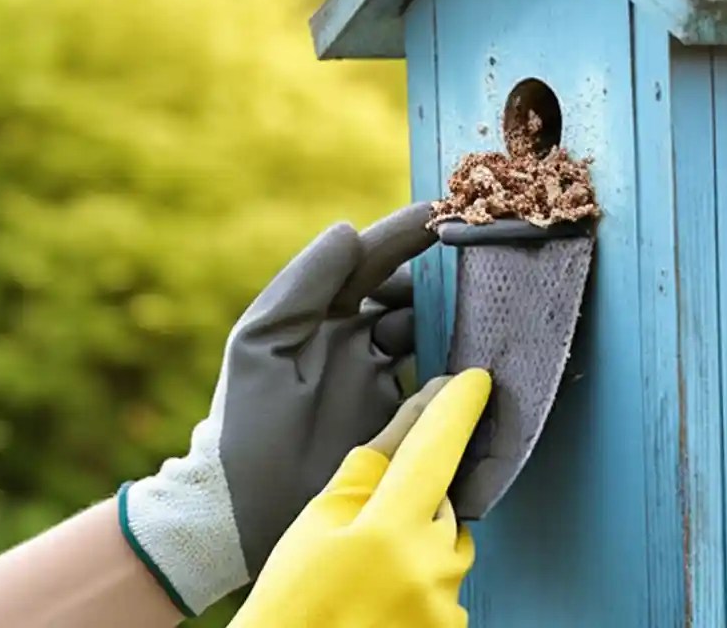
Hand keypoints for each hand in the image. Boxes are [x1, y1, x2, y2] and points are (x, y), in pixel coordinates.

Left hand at [118, 203, 438, 616]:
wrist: (248, 513)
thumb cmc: (246, 423)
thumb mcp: (263, 343)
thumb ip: (303, 284)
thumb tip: (350, 230)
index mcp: (319, 317)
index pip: (368, 263)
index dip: (403, 237)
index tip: (439, 213)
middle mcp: (354, 342)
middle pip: (407, 296)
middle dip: (437, 279)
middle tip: (474, 265)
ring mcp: (379, 380)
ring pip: (427, 335)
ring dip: (451, 320)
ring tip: (480, 307)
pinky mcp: (401, 420)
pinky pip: (437, 385)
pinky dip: (457, 369)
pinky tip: (478, 359)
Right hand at [228, 369, 491, 627]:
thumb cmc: (291, 599)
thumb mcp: (317, 522)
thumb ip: (368, 473)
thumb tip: (412, 426)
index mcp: (390, 532)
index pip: (435, 451)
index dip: (456, 410)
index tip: (476, 381)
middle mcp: (431, 569)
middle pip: (443, 506)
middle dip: (414, 505)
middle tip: (363, 536)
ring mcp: (446, 607)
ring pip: (448, 548)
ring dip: (421, 547)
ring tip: (368, 578)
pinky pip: (447, 588)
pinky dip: (422, 586)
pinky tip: (381, 603)